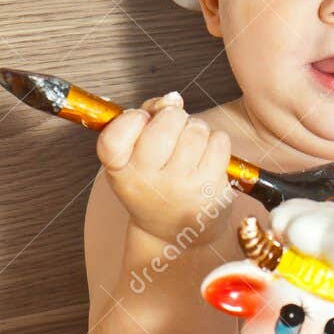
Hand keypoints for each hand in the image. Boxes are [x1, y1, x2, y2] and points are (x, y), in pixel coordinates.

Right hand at [97, 94, 232, 243]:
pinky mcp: (210, 189)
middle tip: (173, 130)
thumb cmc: (155, 185)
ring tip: (190, 147)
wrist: (175, 233)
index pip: (115, 137)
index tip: (142, 120)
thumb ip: (146, 119)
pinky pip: (218, 142)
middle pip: (166, 125)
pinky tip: (207, 156)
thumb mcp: (135, 157)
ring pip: (196, 130)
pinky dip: (216, 142)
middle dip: (173, 117)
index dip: (131, 118)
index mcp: (121, 172)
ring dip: (197, 129)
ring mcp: (180, 187)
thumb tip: (172, 100)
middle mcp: (148, 182)